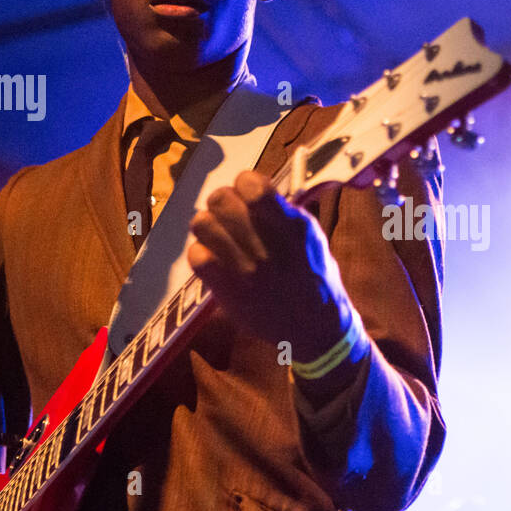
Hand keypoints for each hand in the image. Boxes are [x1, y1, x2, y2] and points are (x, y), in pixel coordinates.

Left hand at [187, 171, 353, 362]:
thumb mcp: (310, 236)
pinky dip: (202, 252)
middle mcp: (269, 247)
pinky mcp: (228, 292)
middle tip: (229, 213)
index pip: (252, 185)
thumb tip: (248, 186)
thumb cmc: (312, 273)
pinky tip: (215, 258)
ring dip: (209, 225)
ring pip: (202, 224)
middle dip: (222, 201)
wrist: (314, 326)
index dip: (244, 183)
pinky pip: (196, 256)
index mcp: (294, 227)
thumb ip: (281, 211)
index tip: (248, 193)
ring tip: (219, 235)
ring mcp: (247, 272)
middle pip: (220, 200)